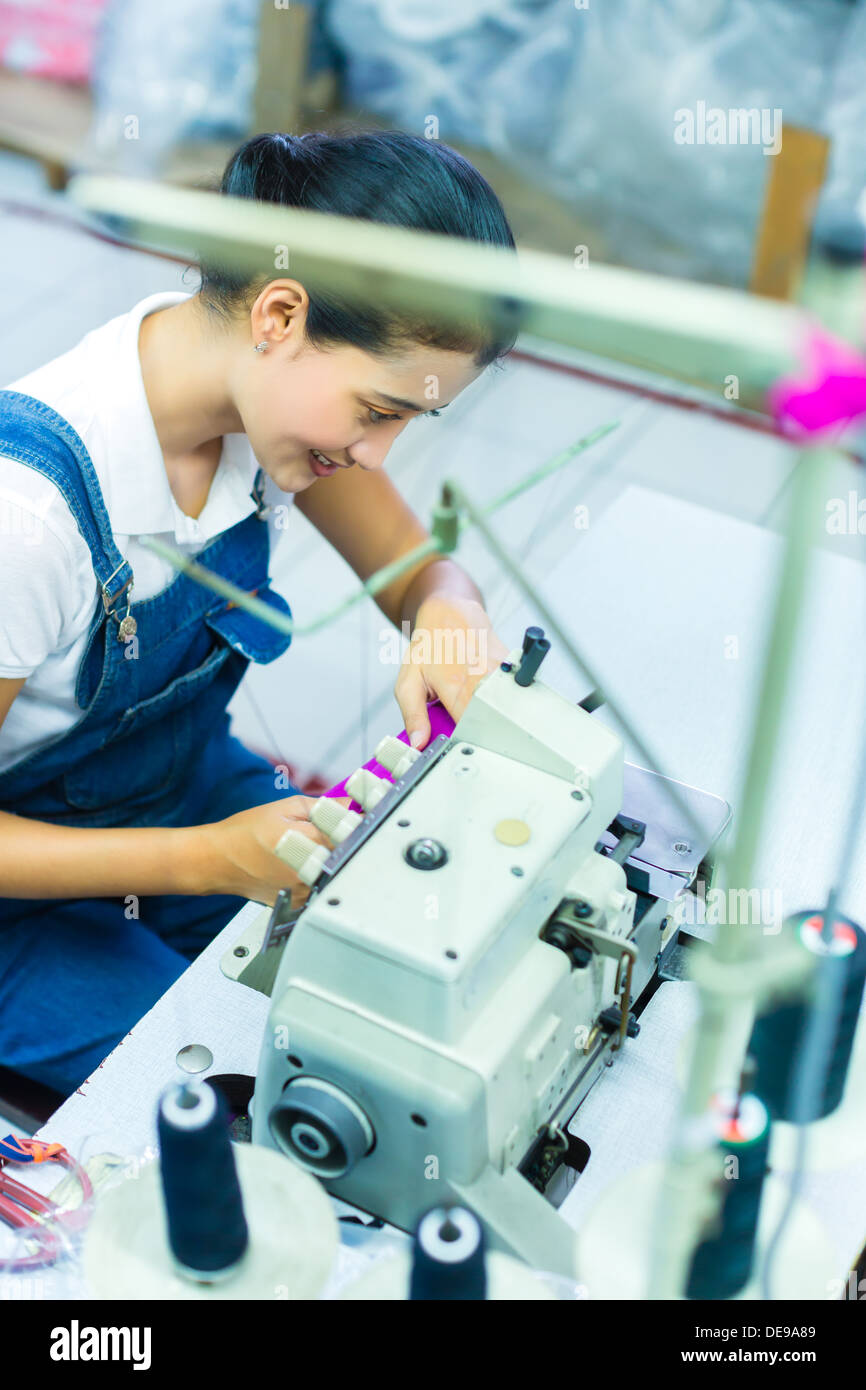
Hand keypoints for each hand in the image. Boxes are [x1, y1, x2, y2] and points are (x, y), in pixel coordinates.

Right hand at [188, 794, 353, 905]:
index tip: (358, 816)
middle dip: (348, 842)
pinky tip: (305, 864)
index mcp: (307, 843)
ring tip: (314, 849)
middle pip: (348, 857)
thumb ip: (322, 807)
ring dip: (335, 860)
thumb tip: (351, 805)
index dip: (358, 823)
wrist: (216, 862)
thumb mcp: (284, 808)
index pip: (352, 834)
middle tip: (340, 831)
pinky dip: (320, 875)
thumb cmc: (244, 833)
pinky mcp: (299, 904)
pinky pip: (321, 887)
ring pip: (335, 874)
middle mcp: (308, 872)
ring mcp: (304, 892)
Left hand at [394, 594, 510, 749]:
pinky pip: (513, 695)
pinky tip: (494, 700)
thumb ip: (413, 715)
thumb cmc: (429, 648)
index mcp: (454, 683)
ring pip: (507, 708)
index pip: (468, 725)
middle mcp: (481, 676)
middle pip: (493, 720)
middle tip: (475, 738)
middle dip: (486, 735)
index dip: (466, 741)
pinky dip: (505, 703)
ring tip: (485, 718)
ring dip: (496, 719)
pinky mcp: (512, 667)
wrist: (450, 614)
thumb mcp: (409, 682)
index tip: (461, 749)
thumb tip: (418, 743)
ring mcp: (500, 670)